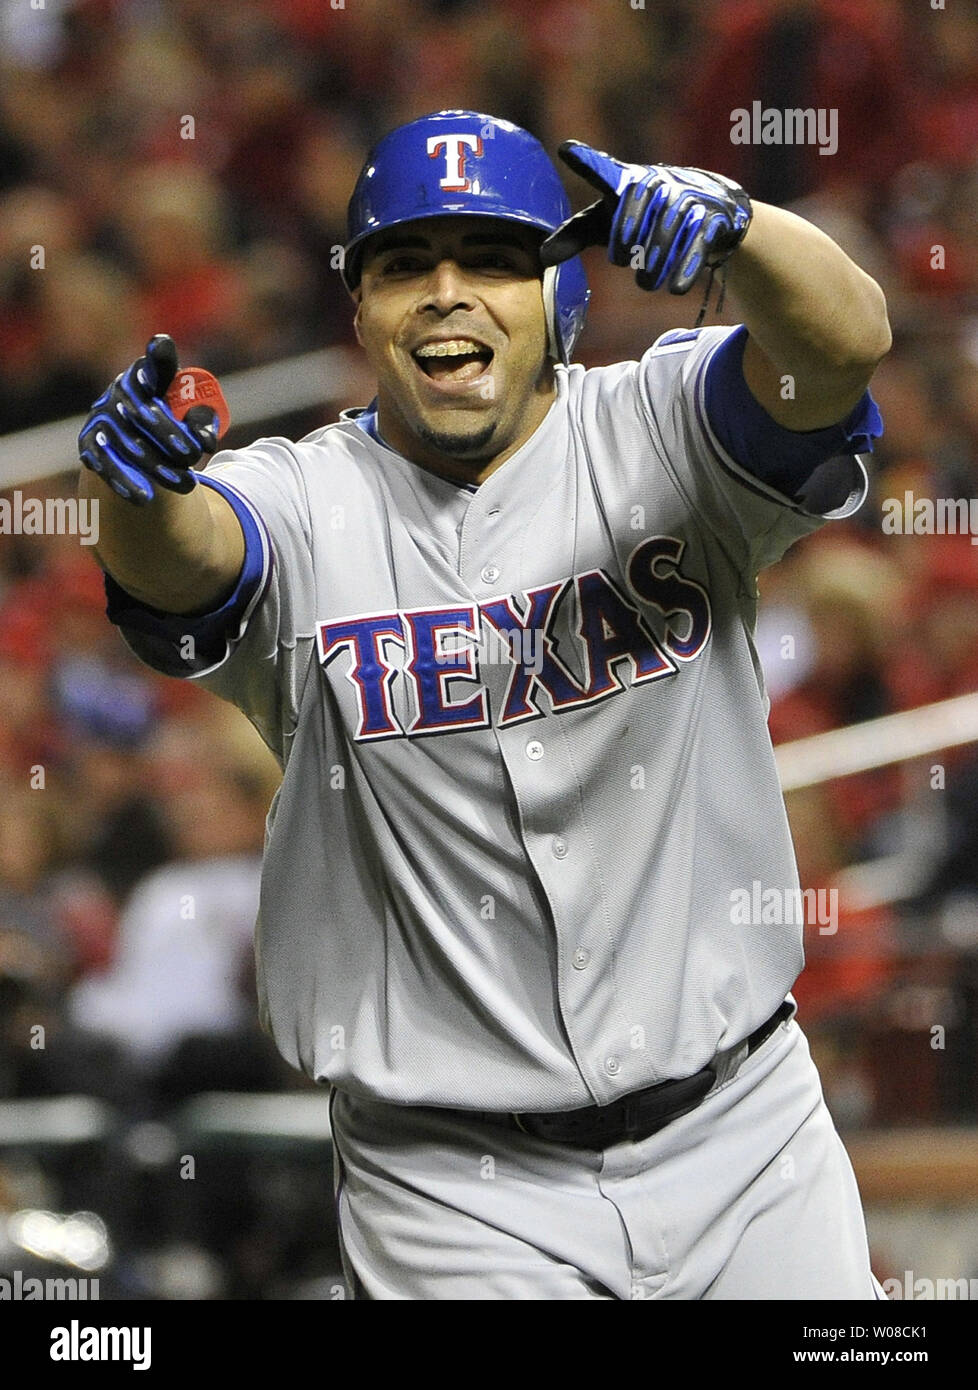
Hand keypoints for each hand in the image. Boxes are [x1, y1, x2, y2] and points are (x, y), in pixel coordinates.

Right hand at [78, 334, 219, 505]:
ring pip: (127, 442)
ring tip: (187, 486)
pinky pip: (105, 464)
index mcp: (146, 377)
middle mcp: (119, 392)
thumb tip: (206, 438)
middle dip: (169, 434)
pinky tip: (144, 498)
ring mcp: (101, 417)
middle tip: (194, 456)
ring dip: (157, 466)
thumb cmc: (170, 426)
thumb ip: (201, 421)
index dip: (157, 357)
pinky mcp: (88, 444)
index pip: (154, 363)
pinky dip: (125, 482)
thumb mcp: (189, 421)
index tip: (162, 345)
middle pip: (142, 411)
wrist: (135, 449)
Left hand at [540, 142, 751, 294]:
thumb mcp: (608, 223)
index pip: (603, 171)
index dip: (586, 162)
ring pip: (665, 232)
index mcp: (627, 182)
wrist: (710, 211)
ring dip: (654, 263)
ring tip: (646, 283)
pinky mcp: (711, 218)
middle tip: (622, 259)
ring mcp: (687, 199)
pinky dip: (685, 267)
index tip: (567, 150)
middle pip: (636, 209)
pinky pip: (696, 243)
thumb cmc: (645, 217)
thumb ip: (576, 235)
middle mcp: (657, 183)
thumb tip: (542, 257)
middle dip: (627, 239)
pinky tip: (675, 288)